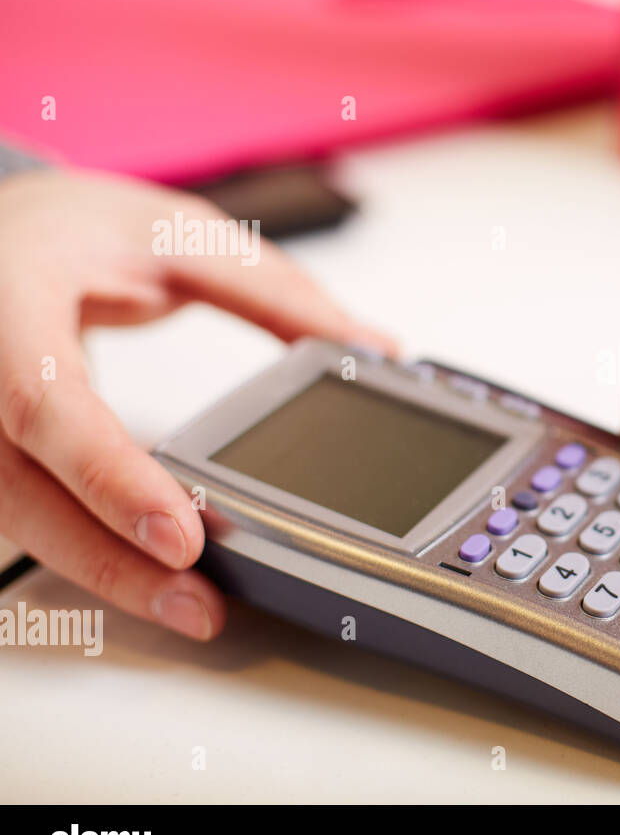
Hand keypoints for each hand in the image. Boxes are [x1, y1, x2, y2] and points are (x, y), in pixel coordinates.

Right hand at [0, 168, 395, 640]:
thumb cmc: (70, 227)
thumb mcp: (175, 233)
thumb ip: (271, 291)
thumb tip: (368, 346)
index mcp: (9, 299)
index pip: (47, 401)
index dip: (111, 477)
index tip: (183, 535)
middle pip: (23, 490)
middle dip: (114, 560)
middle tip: (202, 606)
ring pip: (16, 519)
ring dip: (101, 572)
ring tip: (189, 606)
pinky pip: (21, 514)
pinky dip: (85, 547)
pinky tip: (142, 574)